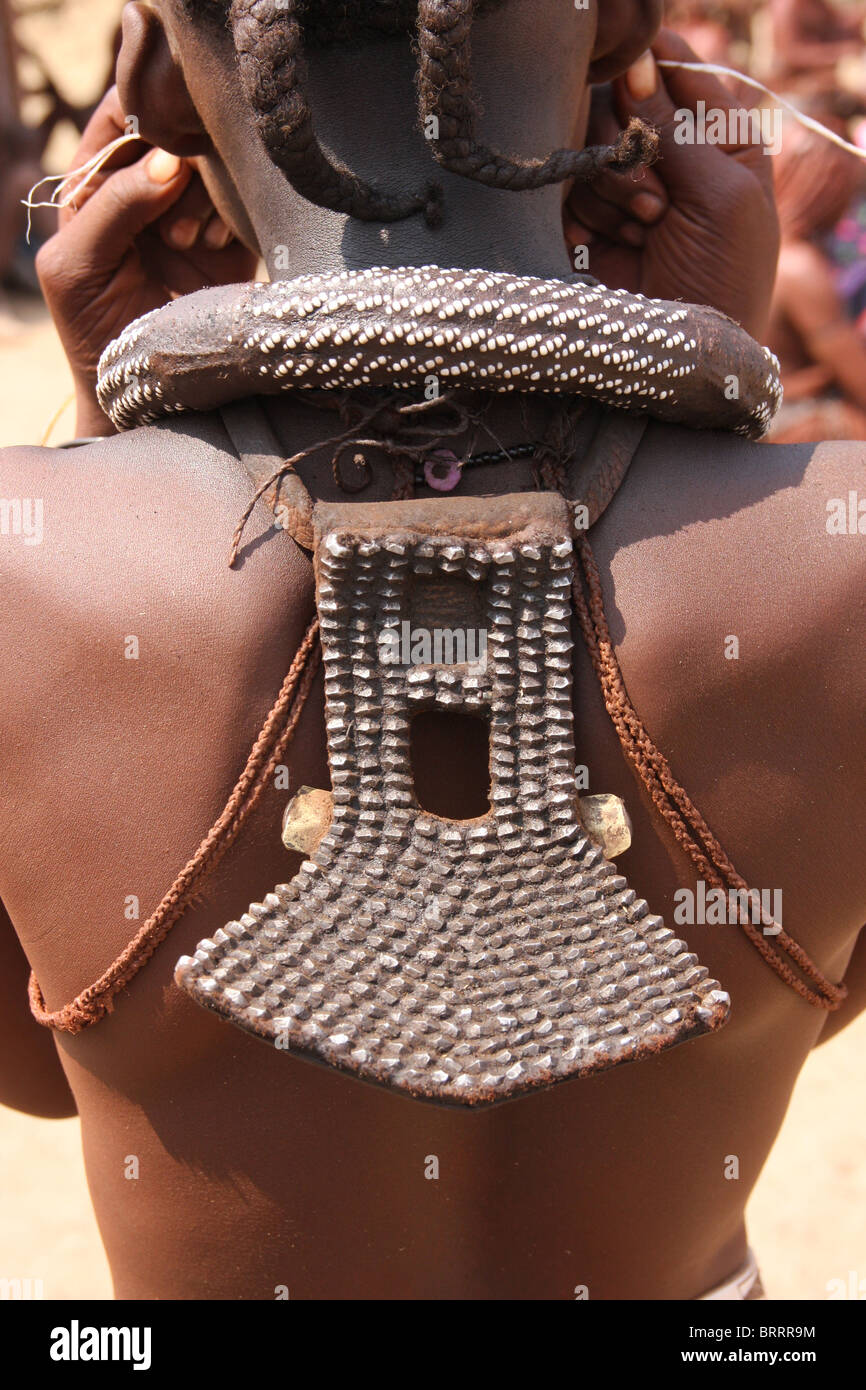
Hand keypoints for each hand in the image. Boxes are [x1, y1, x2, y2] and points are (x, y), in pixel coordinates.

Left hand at [36, 87, 258, 436]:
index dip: (138, 109)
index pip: (118, 117)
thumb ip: (112, 204)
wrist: (146, 396)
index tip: (158, 132)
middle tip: (168, 206)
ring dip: (200, 196)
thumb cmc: (94, 332)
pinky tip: (212, 248)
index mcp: (97, 186)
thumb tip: (169, 156)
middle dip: (174, 162)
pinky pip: (244, 202)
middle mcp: (149, 192)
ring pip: (213, 165)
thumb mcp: (78, 264)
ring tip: (185, 244)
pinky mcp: (233, 242)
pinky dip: (230, 215)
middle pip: (175, 133)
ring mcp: (193, 216)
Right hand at [564, 30, 779, 341]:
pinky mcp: (587, 219)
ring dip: (614, 189)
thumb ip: (678, 128)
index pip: (677, 69)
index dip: (653, 71)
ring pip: (590, 142)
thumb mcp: (720, 194)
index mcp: (719, 136)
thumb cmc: (724, 278)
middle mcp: (669, 155)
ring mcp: (624, 187)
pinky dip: (588, 214)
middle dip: (634, 147)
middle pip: (621, 100)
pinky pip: (568, 185)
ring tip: (644, 232)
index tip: (642, 90)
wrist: (680, 356)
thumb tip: (636, 65)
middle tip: (657, 202)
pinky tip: (610, 246)